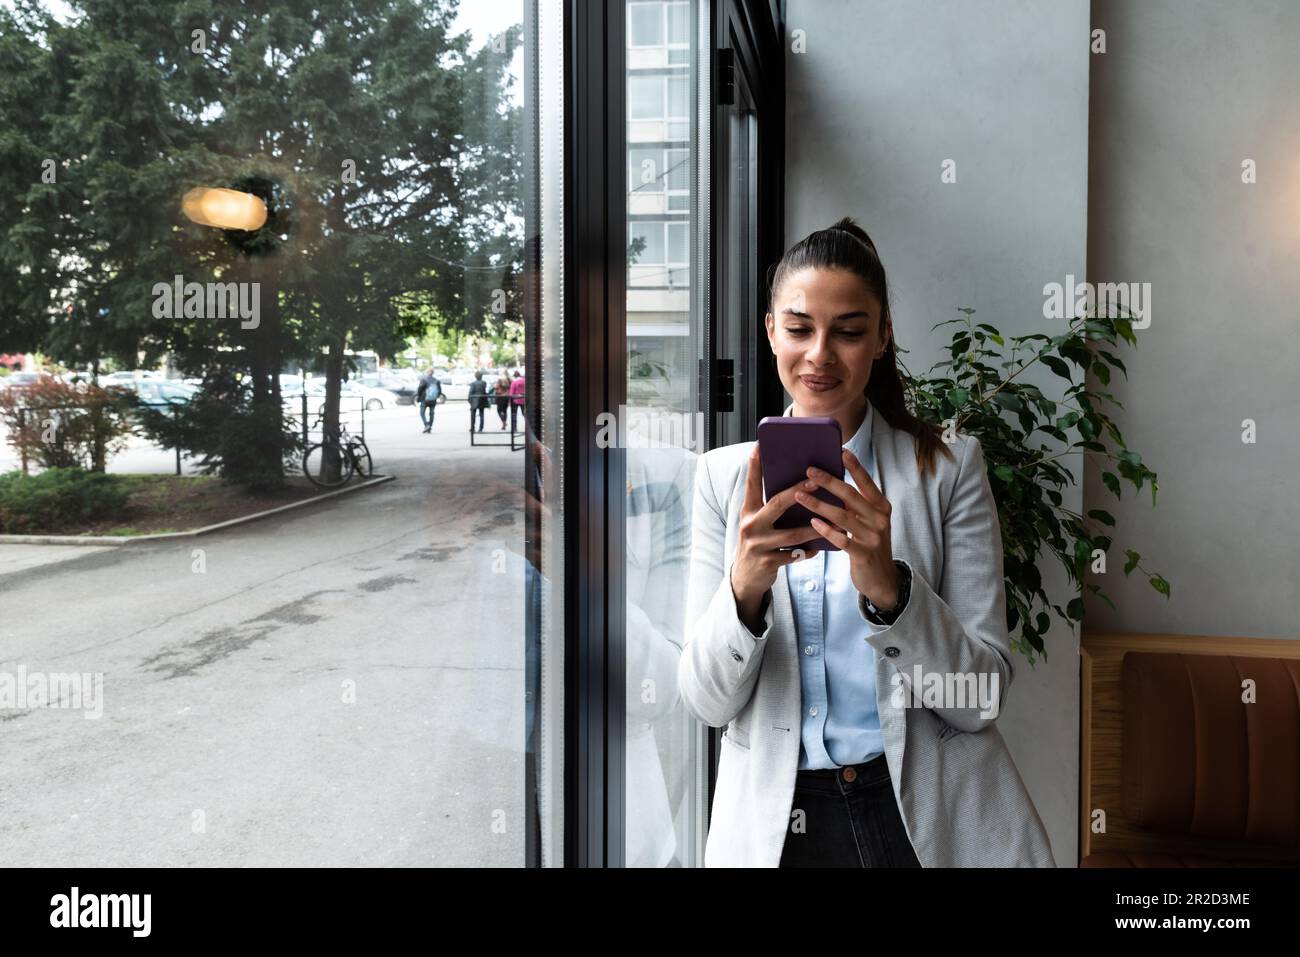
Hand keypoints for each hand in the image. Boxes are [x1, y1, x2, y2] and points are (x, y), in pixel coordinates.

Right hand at [730, 445, 821, 608]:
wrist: (746, 578)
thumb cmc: (758, 543)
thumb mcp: (757, 523)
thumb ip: (770, 508)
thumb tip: (797, 488)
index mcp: (748, 511)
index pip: (751, 484)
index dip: (755, 466)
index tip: (760, 447)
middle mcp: (750, 525)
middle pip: (777, 504)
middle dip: (797, 492)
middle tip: (815, 482)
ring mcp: (758, 544)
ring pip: (792, 534)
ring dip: (814, 527)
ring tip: (834, 521)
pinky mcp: (767, 562)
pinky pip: (794, 554)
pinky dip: (808, 551)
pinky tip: (818, 548)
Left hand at [794, 449, 899, 609]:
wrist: (882, 579)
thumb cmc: (869, 544)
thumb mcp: (868, 521)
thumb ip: (855, 505)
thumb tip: (833, 482)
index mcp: (881, 506)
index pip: (866, 482)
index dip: (854, 466)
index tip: (840, 451)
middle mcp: (879, 519)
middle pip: (851, 495)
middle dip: (829, 481)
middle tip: (809, 470)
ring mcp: (873, 537)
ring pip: (843, 516)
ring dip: (819, 504)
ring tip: (800, 495)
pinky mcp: (864, 554)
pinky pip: (842, 539)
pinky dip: (826, 530)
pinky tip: (812, 523)